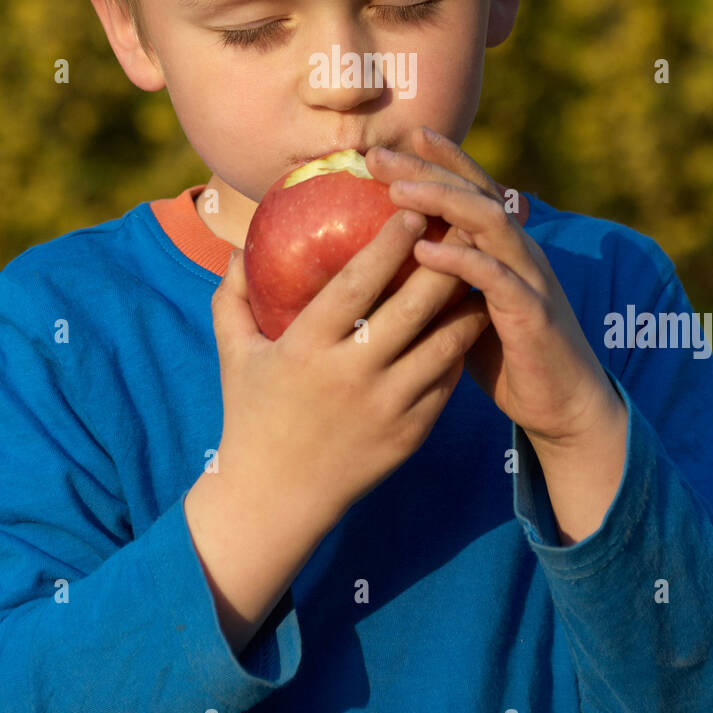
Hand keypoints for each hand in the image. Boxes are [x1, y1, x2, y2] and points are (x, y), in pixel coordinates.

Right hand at [211, 201, 490, 528]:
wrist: (275, 501)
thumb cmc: (251, 416)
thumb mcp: (234, 354)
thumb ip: (233, 296)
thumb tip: (239, 247)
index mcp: (307, 348)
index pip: (356, 284)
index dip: (388, 244)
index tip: (410, 210)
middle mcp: (351, 375)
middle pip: (412, 307)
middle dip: (442, 261)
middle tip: (460, 224)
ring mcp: (387, 407)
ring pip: (443, 343)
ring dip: (465, 302)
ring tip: (479, 267)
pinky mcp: (410, 433)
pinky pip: (446, 380)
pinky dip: (460, 346)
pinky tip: (469, 318)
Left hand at [366, 127, 619, 447]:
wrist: (563, 405)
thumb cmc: (508, 356)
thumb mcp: (468, 308)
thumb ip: (443, 280)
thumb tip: (391, 264)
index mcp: (506, 247)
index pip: (473, 188)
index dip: (443, 159)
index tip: (400, 138)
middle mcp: (520, 252)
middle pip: (474, 193)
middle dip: (427, 170)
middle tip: (378, 155)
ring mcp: (530, 278)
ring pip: (488, 223)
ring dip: (442, 202)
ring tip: (396, 192)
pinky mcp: (533, 313)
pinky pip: (496, 277)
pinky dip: (460, 259)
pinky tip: (424, 251)